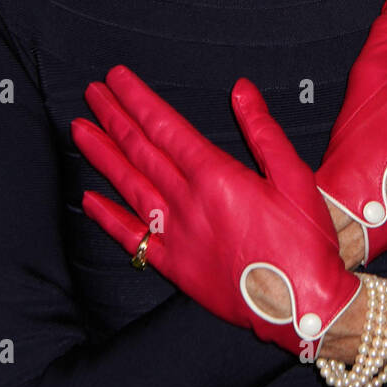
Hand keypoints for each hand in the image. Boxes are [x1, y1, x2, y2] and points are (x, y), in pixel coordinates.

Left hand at [71, 68, 360, 358]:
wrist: (302, 307)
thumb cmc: (305, 242)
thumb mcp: (295, 175)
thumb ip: (263, 130)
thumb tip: (241, 90)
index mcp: (216, 177)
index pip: (166, 127)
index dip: (138, 100)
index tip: (117, 79)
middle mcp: (188, 203)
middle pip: (141, 151)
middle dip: (115, 117)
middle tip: (93, 92)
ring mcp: (177, 235)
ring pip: (130, 186)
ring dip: (103, 155)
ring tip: (80, 130)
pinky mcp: (175, 266)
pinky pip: (133, 237)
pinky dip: (108, 217)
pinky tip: (89, 199)